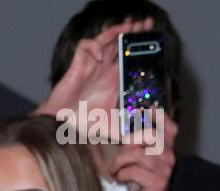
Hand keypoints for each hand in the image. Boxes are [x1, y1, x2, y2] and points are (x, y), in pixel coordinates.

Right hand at [34, 17, 153, 123]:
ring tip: (130, 27)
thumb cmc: (84, 126)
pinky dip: (94, 46)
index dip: (142, 48)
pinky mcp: (78, 65)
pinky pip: (85, 45)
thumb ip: (134, 133)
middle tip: (146, 24)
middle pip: (122, 43)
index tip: (156, 42)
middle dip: (134, 32)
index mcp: (115, 81)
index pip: (132, 58)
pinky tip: (101, 57)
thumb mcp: (115, 130)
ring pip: (106, 38)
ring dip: (117, 30)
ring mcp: (92, 65)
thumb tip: (157, 137)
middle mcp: (105, 70)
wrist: (61, 128)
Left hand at [107, 110, 175, 190]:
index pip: (168, 125)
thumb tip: (107, 130)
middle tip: (117, 158)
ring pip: (137, 154)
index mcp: (166, 146)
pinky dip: (122, 175)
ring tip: (114, 171)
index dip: (157, 116)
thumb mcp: (134, 159)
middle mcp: (170, 155)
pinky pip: (134, 171)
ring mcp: (166, 169)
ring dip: (119, 163)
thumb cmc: (139, 182)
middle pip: (149, 135)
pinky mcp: (158, 183)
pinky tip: (120, 179)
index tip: (140, 112)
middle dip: (128, 143)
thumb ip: (130, 145)